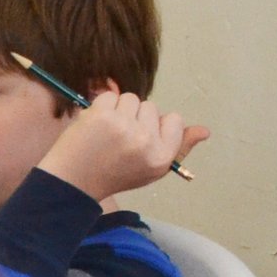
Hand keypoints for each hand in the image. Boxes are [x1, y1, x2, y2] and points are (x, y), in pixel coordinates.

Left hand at [35, 82, 209, 202]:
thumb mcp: (151, 169)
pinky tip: (94, 125)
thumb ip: (178, 148)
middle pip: (151, 107)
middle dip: (135, 117)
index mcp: (161, 157)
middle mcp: (146, 142)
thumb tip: (204, 131)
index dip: (155, 125)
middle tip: (117, 140)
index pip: (175, 120)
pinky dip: (101, 106)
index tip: (138, 139)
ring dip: (118, 109)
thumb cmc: (113, 174)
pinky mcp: (103, 116)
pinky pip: (110, 95)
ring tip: (105, 132)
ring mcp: (124, 127)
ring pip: (131, 98)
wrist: (72, 182)